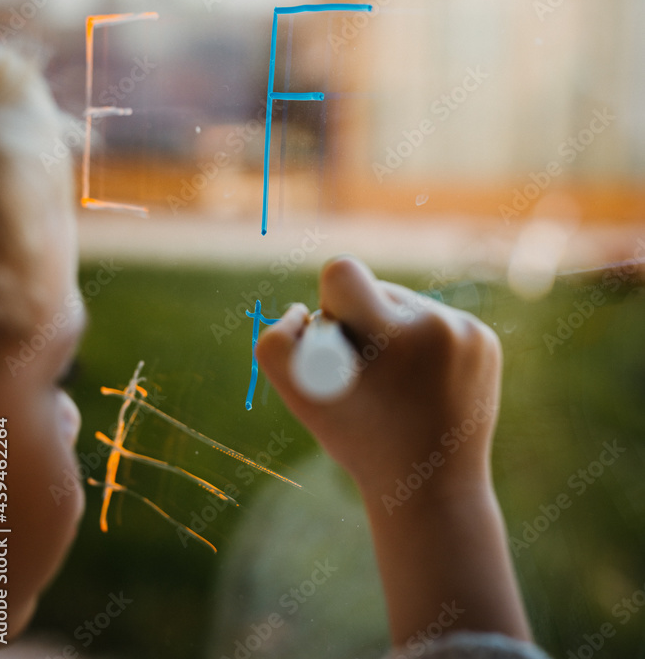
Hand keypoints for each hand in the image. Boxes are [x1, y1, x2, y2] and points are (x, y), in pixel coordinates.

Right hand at [256, 254, 501, 501]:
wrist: (434, 489)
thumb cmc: (361, 443)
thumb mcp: (301, 400)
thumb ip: (277, 345)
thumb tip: (299, 310)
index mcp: (391, 336)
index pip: (343, 273)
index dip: (330, 306)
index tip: (340, 343)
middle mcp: (436, 324)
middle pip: (375, 289)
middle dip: (362, 323)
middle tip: (368, 376)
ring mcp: (466, 332)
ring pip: (406, 305)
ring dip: (393, 333)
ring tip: (399, 386)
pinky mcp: (484, 341)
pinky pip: (438, 321)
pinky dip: (424, 346)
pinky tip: (426, 384)